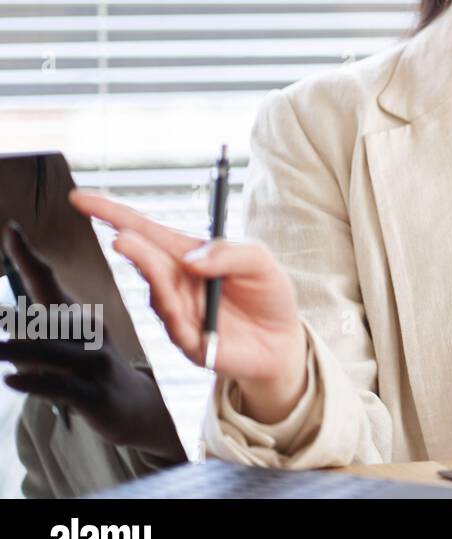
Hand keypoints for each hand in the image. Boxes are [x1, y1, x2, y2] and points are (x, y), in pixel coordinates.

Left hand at [0, 221, 184, 460]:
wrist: (136, 406)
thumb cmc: (92, 369)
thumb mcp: (70, 344)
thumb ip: (39, 330)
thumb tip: (8, 322)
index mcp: (79, 316)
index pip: (48, 282)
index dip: (28, 257)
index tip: (11, 230)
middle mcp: (89, 333)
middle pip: (49, 318)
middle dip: (20, 319)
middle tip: (1, 318)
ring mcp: (93, 364)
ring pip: (54, 353)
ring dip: (20, 350)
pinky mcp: (94, 393)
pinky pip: (61, 386)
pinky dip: (35, 382)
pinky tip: (11, 380)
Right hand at [66, 189, 308, 422]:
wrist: (282, 340)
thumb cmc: (268, 294)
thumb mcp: (260, 262)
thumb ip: (230, 253)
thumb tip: (191, 259)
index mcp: (190, 254)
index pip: (147, 230)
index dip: (114, 214)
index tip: (81, 198)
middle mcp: (177, 280)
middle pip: (146, 259)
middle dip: (132, 247)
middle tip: (122, 237)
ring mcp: (178, 310)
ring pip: (158, 290)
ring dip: (152, 274)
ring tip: (148, 261)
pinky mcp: (187, 339)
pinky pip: (175, 324)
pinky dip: (174, 311)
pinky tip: (175, 304)